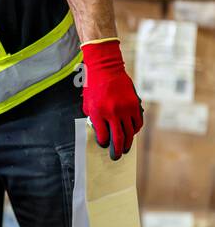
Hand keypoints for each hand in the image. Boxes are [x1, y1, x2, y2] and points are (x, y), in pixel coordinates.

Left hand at [81, 39, 143, 159]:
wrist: (106, 68)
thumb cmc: (94, 86)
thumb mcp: (88, 103)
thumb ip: (94, 119)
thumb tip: (101, 132)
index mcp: (98, 113)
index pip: (103, 136)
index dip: (104, 144)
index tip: (104, 145)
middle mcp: (112, 112)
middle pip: (118, 138)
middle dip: (117, 151)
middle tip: (116, 157)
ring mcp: (125, 109)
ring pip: (130, 132)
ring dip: (128, 142)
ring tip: (125, 148)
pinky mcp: (134, 104)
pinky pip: (137, 122)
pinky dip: (135, 130)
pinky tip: (131, 132)